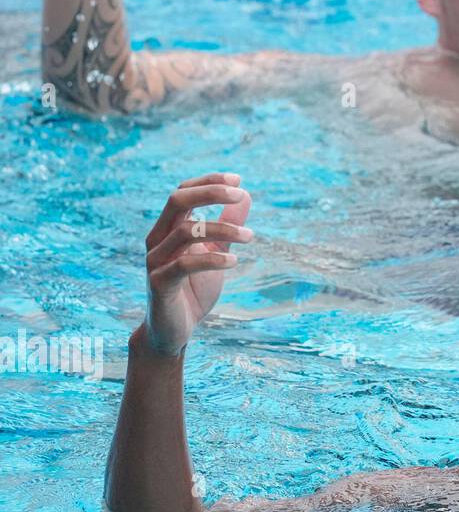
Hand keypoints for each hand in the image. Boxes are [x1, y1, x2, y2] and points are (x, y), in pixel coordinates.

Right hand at [144, 173, 253, 355]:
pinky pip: (184, 264)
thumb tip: (245, 196)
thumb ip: (228, 225)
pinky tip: (234, 261)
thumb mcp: (216, 252)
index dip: (208, 182)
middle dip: (210, 192)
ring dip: (223, 229)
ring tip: (250, 237)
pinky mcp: (158, 284)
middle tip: (240, 195)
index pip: (182, 192)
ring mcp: (155, 261)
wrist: (174, 330)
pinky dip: (212, 260)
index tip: (238, 180)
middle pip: (177, 201)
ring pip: (185, 231)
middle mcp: (157, 240)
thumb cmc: (194, 288)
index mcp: (168, 229)